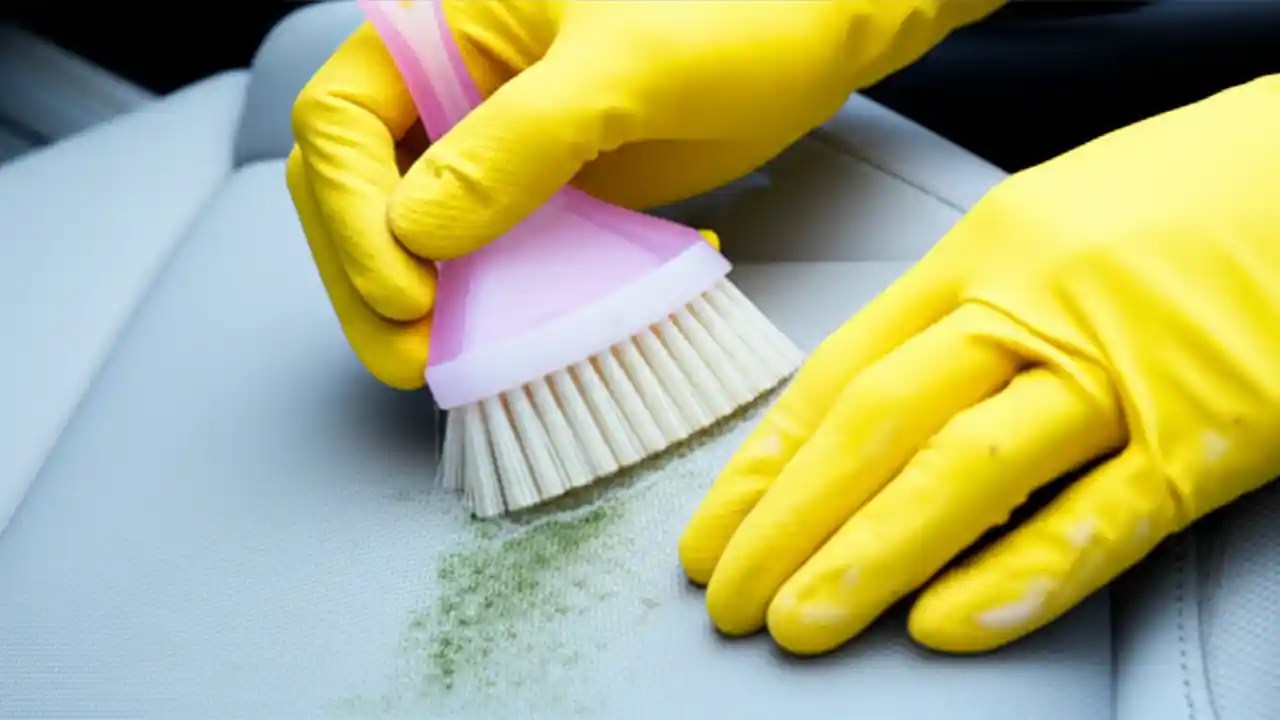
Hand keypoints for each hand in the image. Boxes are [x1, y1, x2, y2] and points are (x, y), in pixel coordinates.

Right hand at [288, 1, 1000, 389]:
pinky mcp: (546, 192)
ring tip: (446, 367)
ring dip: (423, 303)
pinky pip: (491, 254)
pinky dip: (488, 302)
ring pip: (416, 232)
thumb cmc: (737, 12)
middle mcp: (453, 86)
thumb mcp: (626, 67)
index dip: (351, 212)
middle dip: (370, 275)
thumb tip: (418, 231)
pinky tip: (503, 342)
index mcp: (442, 27)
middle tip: (411, 357)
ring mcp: (497, 145)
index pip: (340, 121)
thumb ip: (520, 141)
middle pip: (359, 187)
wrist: (819, 30)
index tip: (406, 292)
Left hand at [678, 76, 1279, 654]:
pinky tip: (943, 626)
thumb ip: (959, 314)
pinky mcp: (1206, 434)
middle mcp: (1028, 311)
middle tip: (728, 597)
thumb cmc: (1182, 198)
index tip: (715, 528)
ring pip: (964, 471)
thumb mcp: (1041, 229)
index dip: (766, 462)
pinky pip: (1098, 517)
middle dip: (787, 519)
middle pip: (876, 424)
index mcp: (979, 258)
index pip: (840, 374)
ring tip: (796, 624)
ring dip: (868, 556)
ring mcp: (1115, 374)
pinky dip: (1018, 575)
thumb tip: (867, 414)